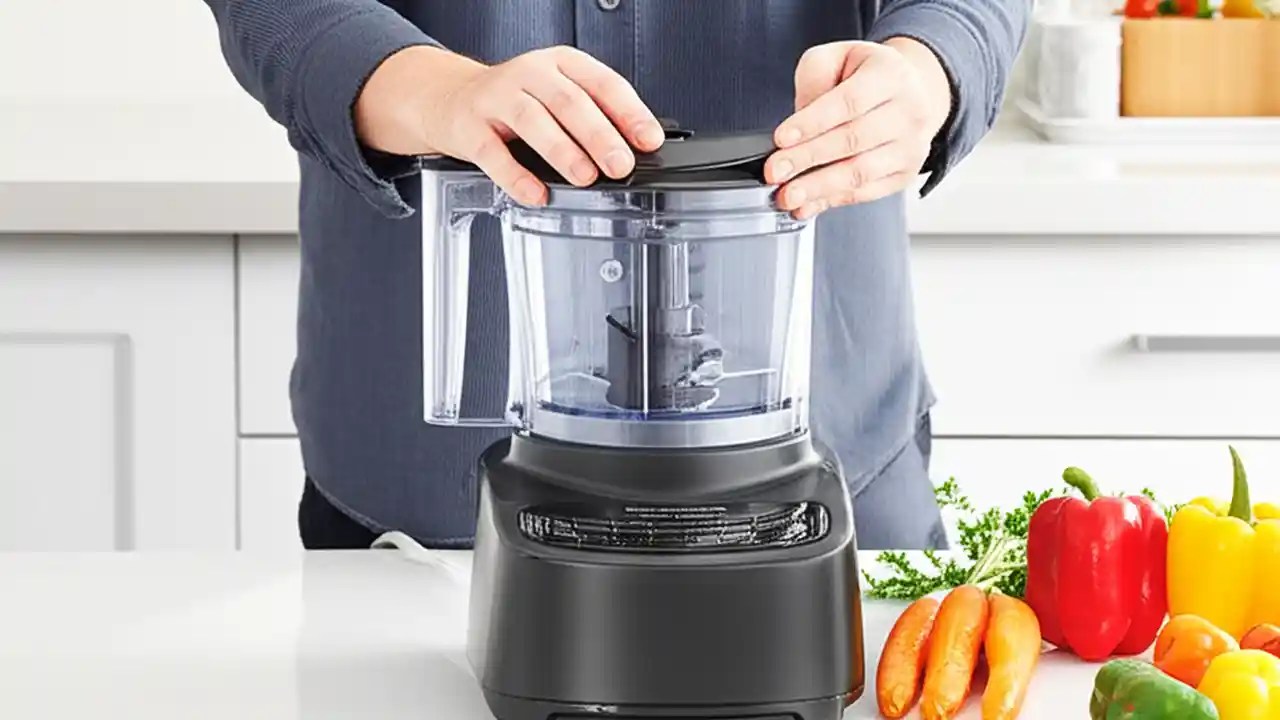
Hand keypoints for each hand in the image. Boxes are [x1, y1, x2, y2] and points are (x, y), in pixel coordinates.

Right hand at [355, 45, 664, 205]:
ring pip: (533, 120)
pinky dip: (517, 177)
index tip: (648, 140)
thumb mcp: (555, 97)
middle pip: (569, 101)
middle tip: (620, 164)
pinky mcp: (468, 126)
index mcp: (560, 64)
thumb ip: (591, 118)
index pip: (602, 82)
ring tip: (585, 177)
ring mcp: (496, 97)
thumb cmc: (513, 102)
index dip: (629, 112)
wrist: (447, 98)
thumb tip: (631, 152)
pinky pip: (493, 153)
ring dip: (562, 150)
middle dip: (599, 135)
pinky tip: (536, 194)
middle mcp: (529, 73)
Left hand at [764, 38, 952, 218]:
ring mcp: (911, 146)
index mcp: (890, 74)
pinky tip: (807, 205)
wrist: (909, 92)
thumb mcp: (836, 57)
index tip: (782, 138)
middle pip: (853, 139)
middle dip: (808, 158)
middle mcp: (909, 111)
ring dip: (819, 187)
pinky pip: (866, 192)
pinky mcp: (904, 174)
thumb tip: (799, 128)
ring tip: (788, 194)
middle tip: (775, 171)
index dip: (813, 122)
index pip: (849, 101)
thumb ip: (814, 80)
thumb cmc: (865, 75)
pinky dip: (832, 200)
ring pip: (860, 172)